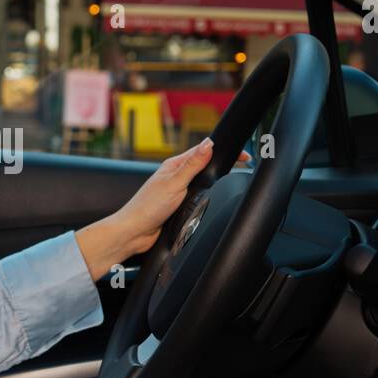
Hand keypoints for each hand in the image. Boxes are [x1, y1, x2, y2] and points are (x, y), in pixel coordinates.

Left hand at [75, 138, 249, 280]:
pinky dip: (207, 196)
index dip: (222, 151)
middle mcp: (176, 177)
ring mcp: (177, 191)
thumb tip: (208, 144)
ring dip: (215, 180)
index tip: (242, 155)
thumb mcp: (174, 183)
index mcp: (174, 166)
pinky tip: (214, 197)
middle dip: (222, 164)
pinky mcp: (179, 206)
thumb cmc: (147, 207)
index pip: (203, 152)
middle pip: (205, 167)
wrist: (135, 233)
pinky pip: (198, 198)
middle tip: (243, 164)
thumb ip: (192, 165)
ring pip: (202, 183)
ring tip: (233, 176)